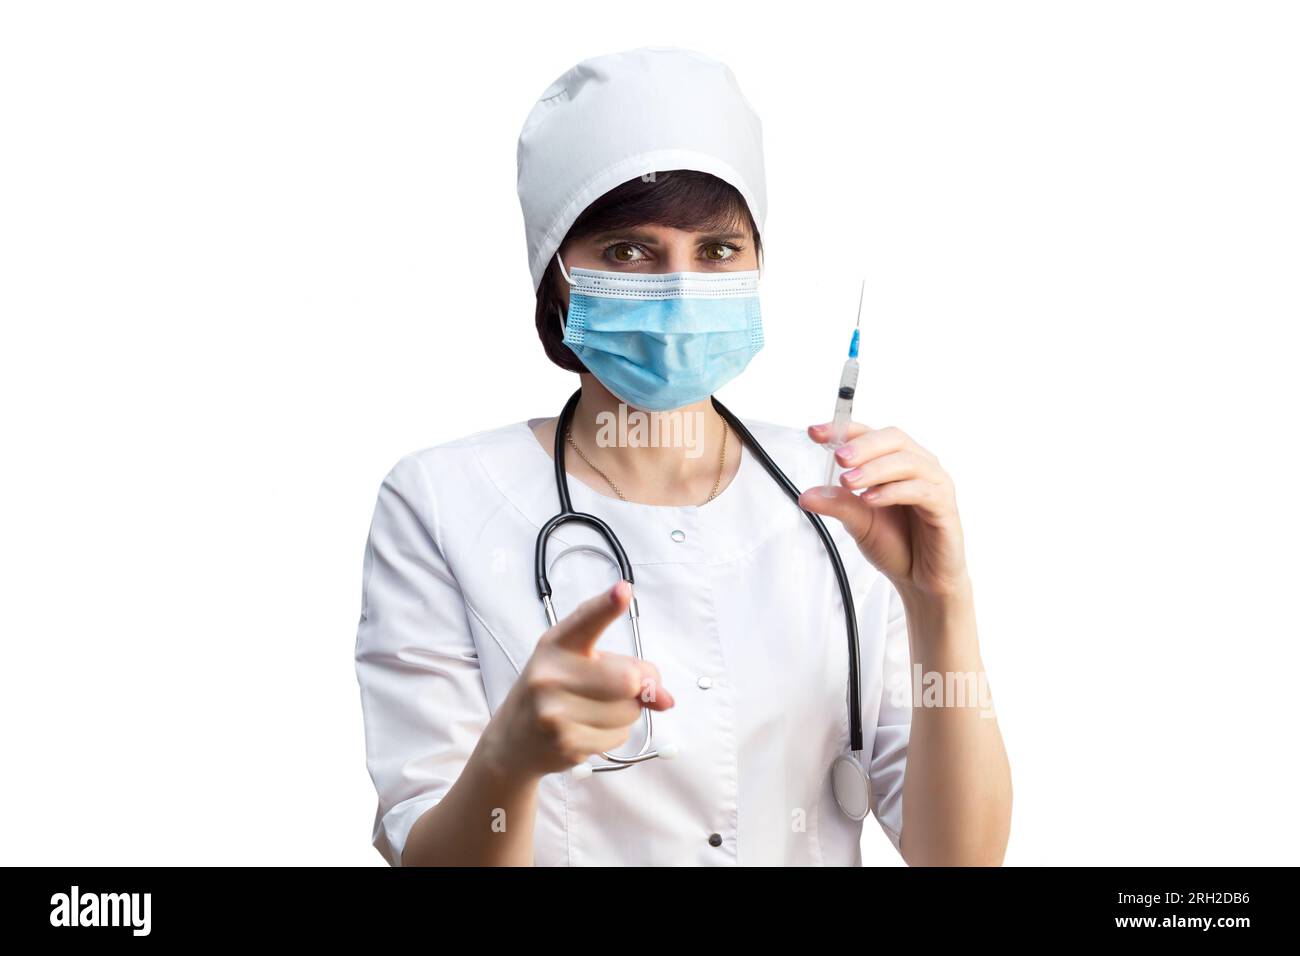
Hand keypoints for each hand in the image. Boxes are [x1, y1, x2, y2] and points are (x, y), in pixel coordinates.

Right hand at [482, 581, 674, 779]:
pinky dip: (613, 734)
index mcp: (557, 644)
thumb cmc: (555, 692)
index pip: (586, 621)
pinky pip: (618, 736)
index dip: (606, 606)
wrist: (514, 740)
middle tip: (619, 689)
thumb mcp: (580, 665)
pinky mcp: (565, 744)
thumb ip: (626, 668)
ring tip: (593, 712)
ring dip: (625, 714)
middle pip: (628, 679)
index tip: (624, 590)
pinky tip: (586, 731)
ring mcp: (555, 711)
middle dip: (638, 687)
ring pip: (628, 711)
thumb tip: (666, 699)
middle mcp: (551, 674)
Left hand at [799, 422, 969, 602]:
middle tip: (839, 458)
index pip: (870, 435)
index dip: (843, 430)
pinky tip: (871, 499)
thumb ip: (838, 504)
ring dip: (875, 468)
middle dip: (863, 445)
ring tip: (849, 481)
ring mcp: (934, 484)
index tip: (815, 433)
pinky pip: (921, 490)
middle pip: (893, 438)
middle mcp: (918, 466)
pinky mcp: (945, 506)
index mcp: (895, 463)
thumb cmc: (897, 545)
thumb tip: (807, 495)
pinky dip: (893, 492)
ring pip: (907, 461)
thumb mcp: (858, 522)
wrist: (921, 581)